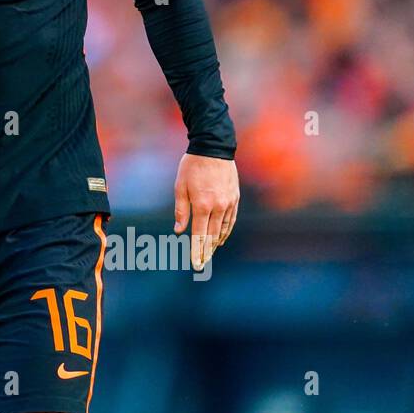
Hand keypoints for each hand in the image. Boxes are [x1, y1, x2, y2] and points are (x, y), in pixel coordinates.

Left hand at [172, 153, 239, 269]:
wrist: (213, 148)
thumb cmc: (192, 166)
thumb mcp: (180, 186)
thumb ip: (181, 210)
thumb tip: (179, 231)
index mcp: (202, 205)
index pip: (200, 235)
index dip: (197, 251)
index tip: (195, 264)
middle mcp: (218, 207)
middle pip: (213, 236)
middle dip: (206, 252)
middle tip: (201, 264)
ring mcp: (229, 203)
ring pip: (223, 230)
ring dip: (216, 244)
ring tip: (209, 254)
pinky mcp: (234, 198)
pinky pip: (231, 220)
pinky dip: (225, 231)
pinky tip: (221, 238)